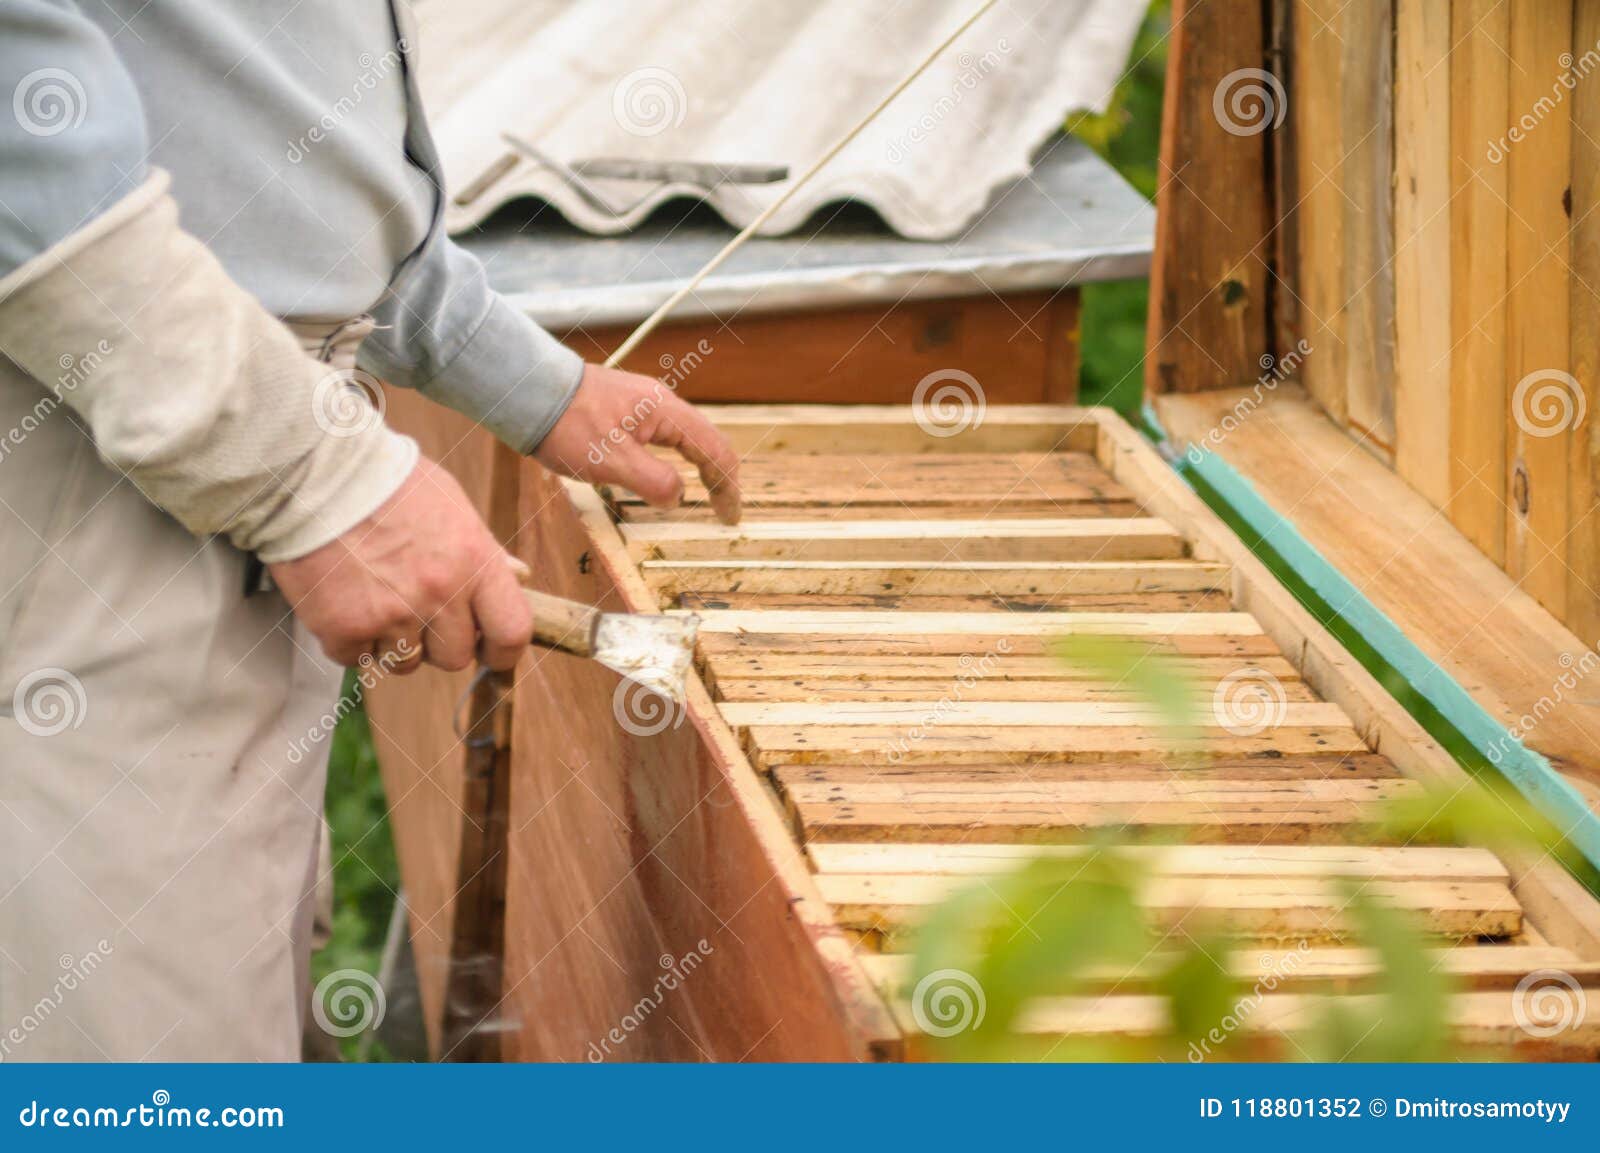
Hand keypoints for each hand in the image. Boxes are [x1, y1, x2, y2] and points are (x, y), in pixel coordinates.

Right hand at [268, 457, 531, 672]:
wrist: (314, 472)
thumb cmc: (387, 483)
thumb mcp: (452, 506)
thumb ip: (484, 551)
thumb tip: (518, 578)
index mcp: (473, 561)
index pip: (511, 631)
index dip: (503, 650)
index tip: (491, 651)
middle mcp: (439, 593)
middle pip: (456, 657)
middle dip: (438, 641)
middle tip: (415, 608)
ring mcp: (391, 614)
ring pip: (405, 663)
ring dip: (392, 642)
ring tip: (373, 596)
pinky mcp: (344, 629)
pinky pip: (358, 659)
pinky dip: (350, 640)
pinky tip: (342, 600)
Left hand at [535, 363, 740, 523]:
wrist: (527, 390)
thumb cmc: (566, 424)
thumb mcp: (611, 461)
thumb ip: (652, 481)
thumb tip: (677, 497)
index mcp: (665, 411)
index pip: (714, 449)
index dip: (727, 485)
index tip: (730, 516)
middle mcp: (661, 402)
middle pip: (706, 440)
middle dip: (721, 476)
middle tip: (725, 510)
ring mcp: (643, 403)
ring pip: (686, 438)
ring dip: (701, 467)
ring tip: (707, 494)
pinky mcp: (625, 409)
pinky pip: (665, 436)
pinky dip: (678, 458)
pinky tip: (670, 473)